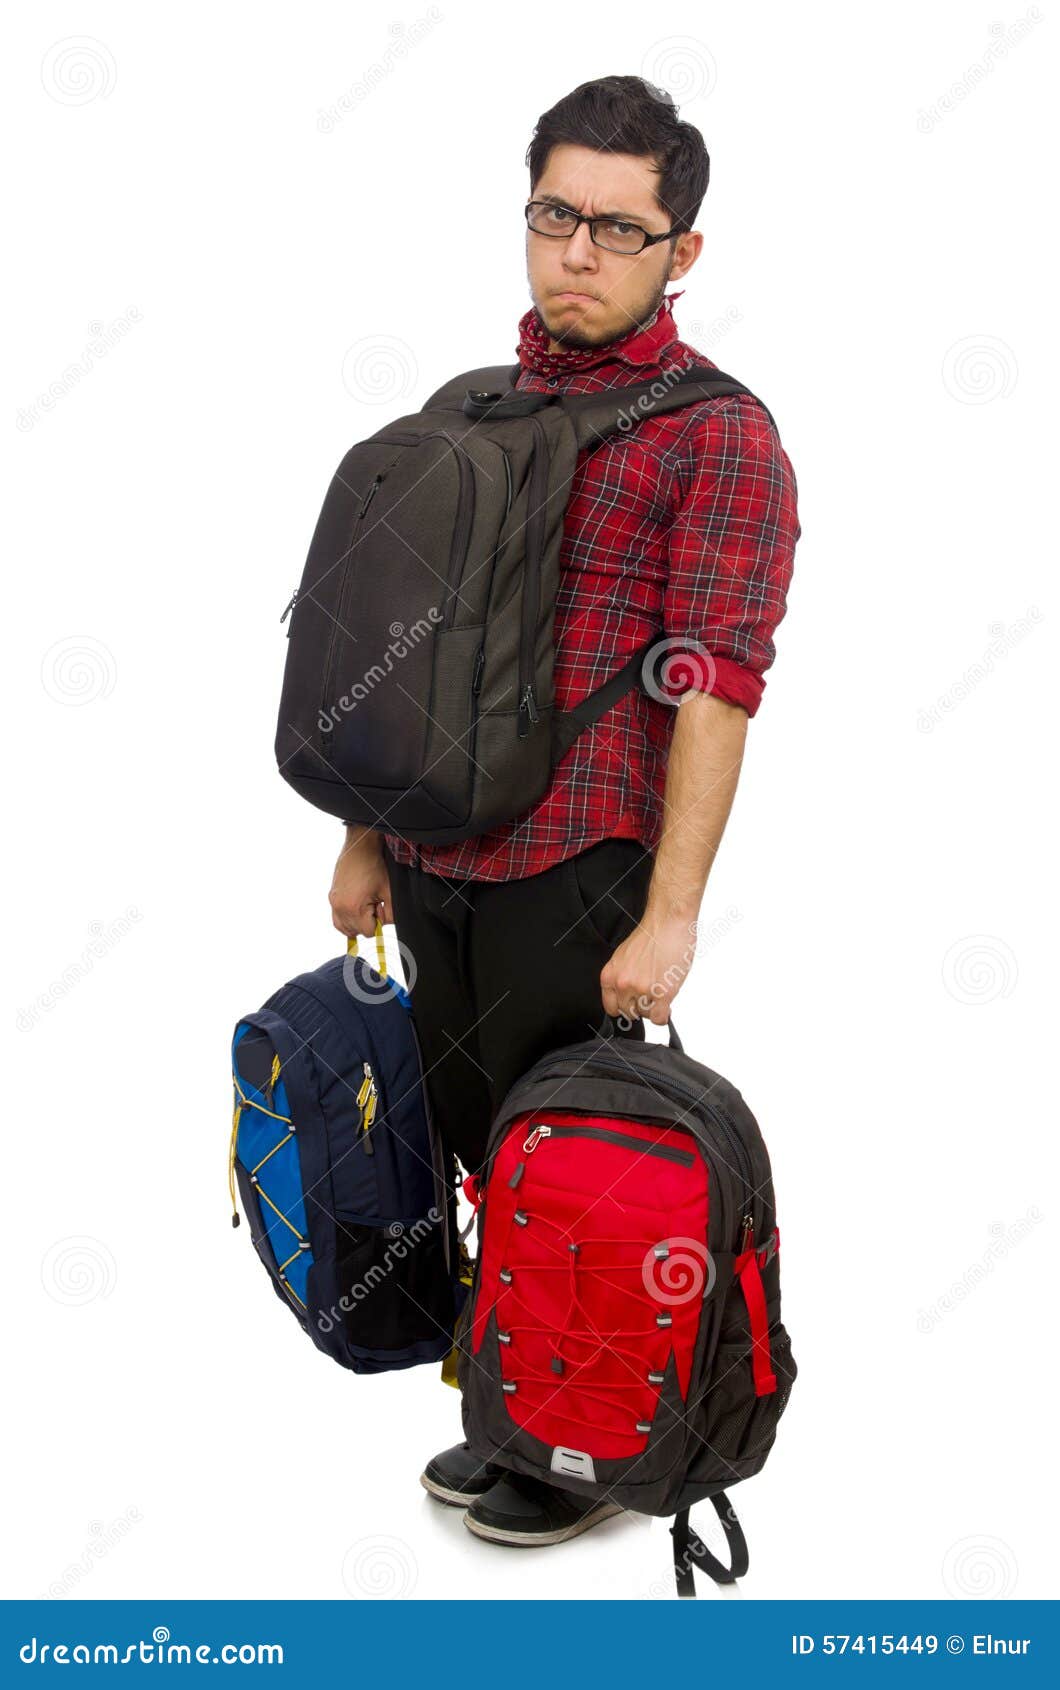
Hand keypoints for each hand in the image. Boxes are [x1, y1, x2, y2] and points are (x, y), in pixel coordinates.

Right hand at [329, 829, 390, 938]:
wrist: (360, 848)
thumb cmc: (374, 866)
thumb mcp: (388, 891)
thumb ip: (391, 913)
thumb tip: (386, 924)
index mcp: (354, 908)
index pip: (367, 932)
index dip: (377, 923)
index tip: (379, 908)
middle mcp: (340, 907)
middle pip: (355, 931)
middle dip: (366, 922)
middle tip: (373, 905)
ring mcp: (333, 902)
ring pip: (344, 928)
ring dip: (356, 923)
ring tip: (364, 907)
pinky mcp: (331, 897)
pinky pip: (337, 918)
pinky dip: (346, 919)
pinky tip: (355, 908)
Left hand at [600, 909, 698, 1027]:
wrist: (667, 922)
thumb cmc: (652, 934)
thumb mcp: (624, 956)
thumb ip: (623, 976)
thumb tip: (630, 995)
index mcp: (610, 975)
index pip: (611, 1007)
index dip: (624, 1007)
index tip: (633, 1004)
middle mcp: (623, 984)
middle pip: (629, 1013)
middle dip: (641, 1007)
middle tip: (651, 996)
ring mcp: (642, 989)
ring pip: (645, 1015)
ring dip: (654, 1008)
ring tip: (661, 992)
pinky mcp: (662, 993)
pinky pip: (659, 1018)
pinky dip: (664, 1016)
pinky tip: (667, 1005)